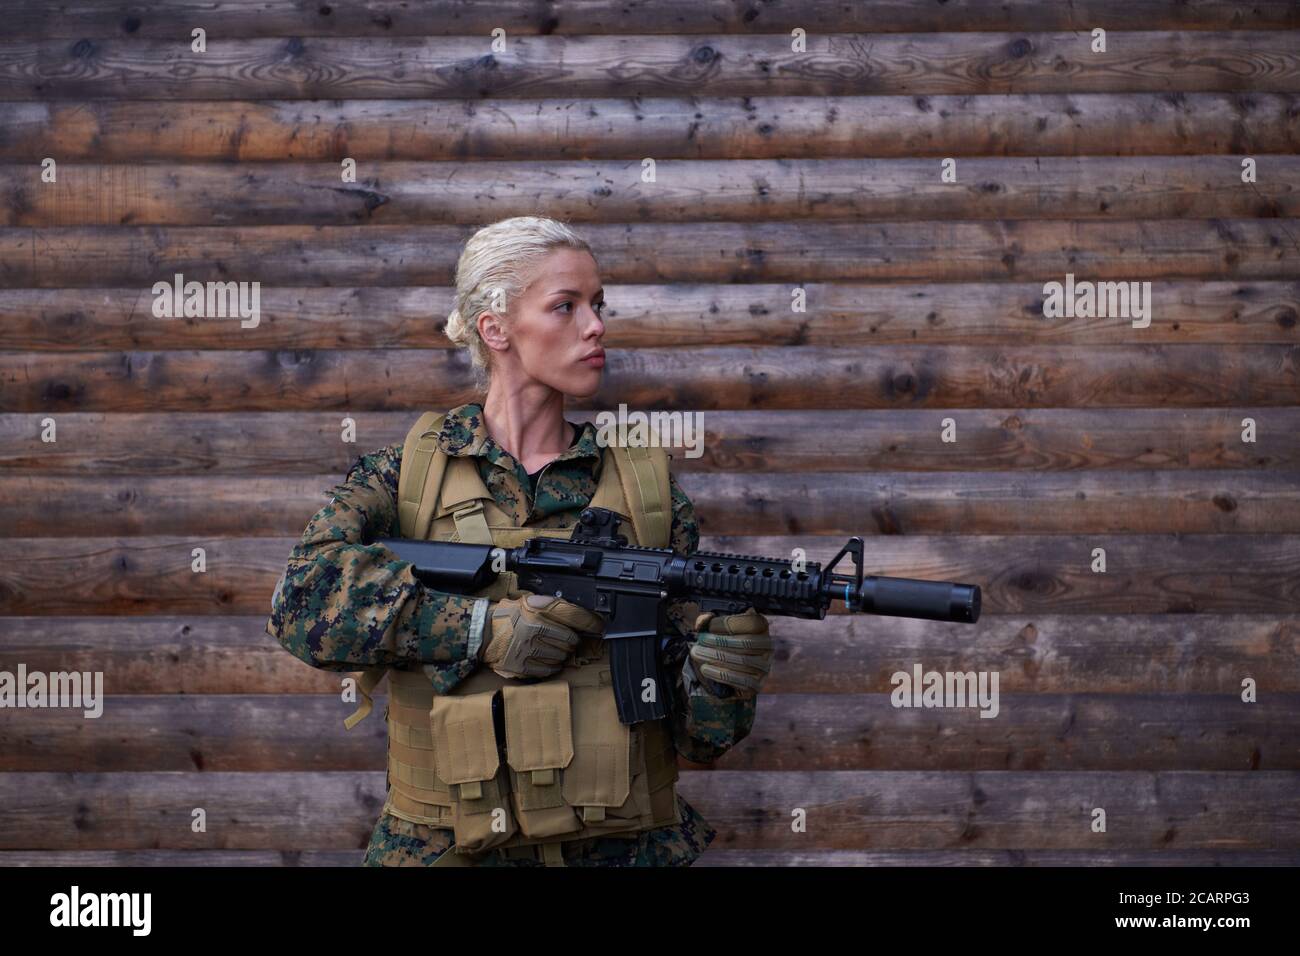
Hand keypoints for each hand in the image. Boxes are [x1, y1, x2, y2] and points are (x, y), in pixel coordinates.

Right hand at [481, 593, 604, 679]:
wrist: (482, 633)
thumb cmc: (509, 616)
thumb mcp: (528, 601)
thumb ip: (551, 606)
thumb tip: (579, 614)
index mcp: (537, 609)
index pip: (574, 615)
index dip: (591, 622)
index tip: (599, 626)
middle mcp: (534, 628)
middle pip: (570, 639)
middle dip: (573, 640)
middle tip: (570, 639)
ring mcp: (528, 649)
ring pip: (561, 656)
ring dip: (563, 654)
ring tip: (556, 649)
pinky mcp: (522, 666)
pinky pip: (548, 670)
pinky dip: (553, 666)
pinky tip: (550, 660)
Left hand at [687, 608, 772, 696]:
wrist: (724, 674)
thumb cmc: (721, 646)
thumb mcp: (716, 630)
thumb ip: (709, 622)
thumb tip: (704, 620)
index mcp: (762, 628)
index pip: (753, 623)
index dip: (730, 624)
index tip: (710, 627)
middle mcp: (767, 647)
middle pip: (747, 643)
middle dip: (720, 642)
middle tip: (700, 641)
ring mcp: (764, 667)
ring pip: (743, 661)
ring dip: (716, 657)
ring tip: (698, 653)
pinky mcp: (757, 684)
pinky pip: (741, 680)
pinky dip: (720, 674)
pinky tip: (705, 668)